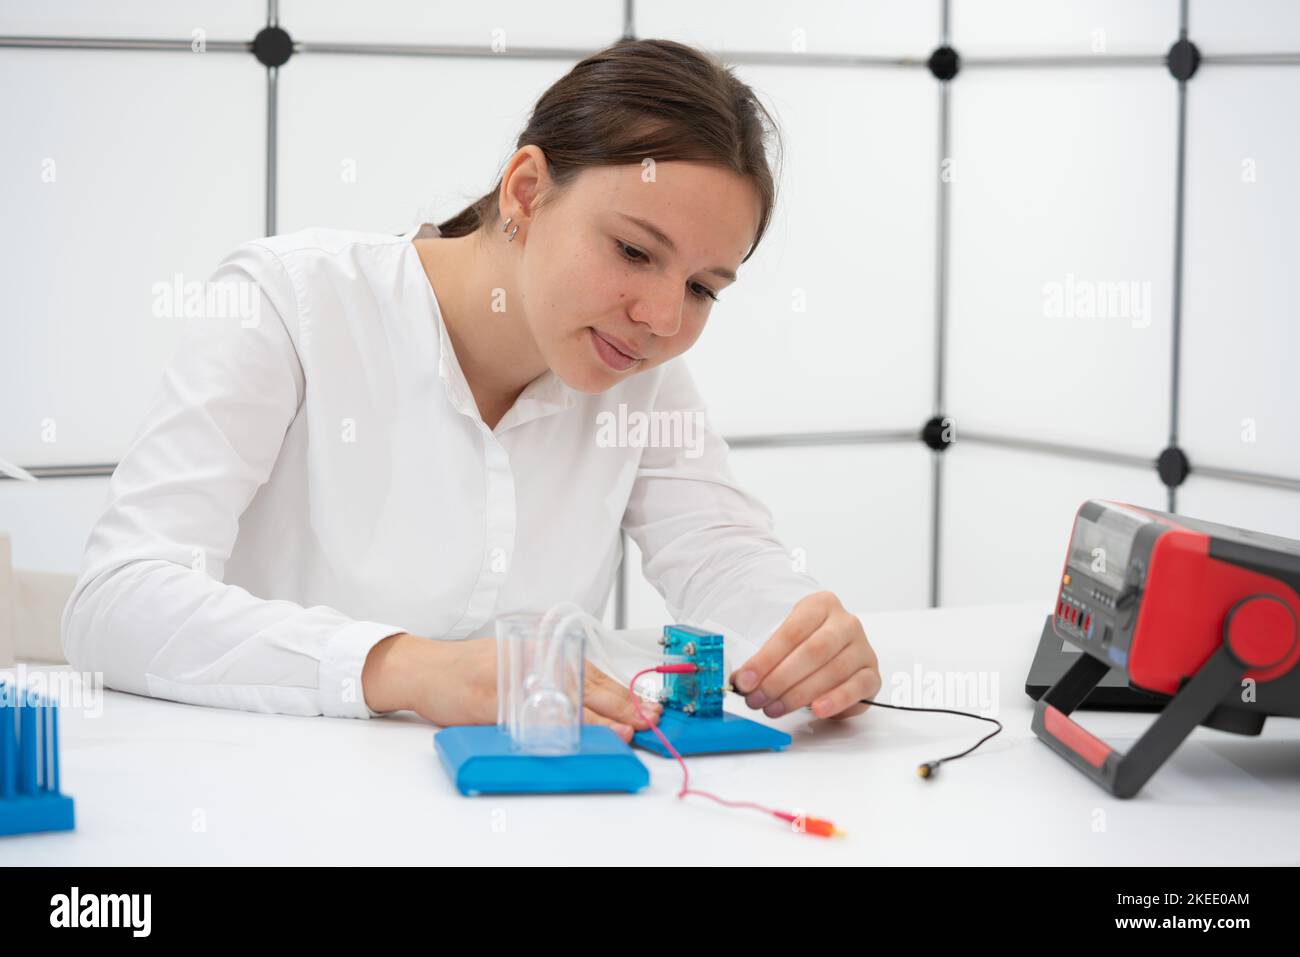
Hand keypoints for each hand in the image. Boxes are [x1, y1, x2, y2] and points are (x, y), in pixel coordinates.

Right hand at [363, 632, 660, 741]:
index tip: (647, 707)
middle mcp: (532, 662)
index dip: (622, 693)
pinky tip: (573, 738)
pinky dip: (552, 729)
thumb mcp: (519, 660)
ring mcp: (513, 682)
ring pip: (563, 702)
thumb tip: (595, 700)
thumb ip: (552, 675)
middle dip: (620, 707)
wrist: (426, 668)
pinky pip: (528, 718)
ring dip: (596, 721)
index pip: (591, 674)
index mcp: (543, 651)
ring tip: (623, 733)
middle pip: (585, 687)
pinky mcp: (493, 703)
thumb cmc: (473, 668)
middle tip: (646, 721)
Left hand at [730, 591, 880, 719]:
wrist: (836, 650)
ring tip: (775, 709)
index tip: (745, 680)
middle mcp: (846, 623)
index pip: (791, 632)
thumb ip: (766, 660)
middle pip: (813, 651)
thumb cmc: (805, 646)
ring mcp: (863, 648)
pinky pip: (857, 688)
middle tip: (757, 699)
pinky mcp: (872, 674)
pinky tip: (816, 710)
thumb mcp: (784, 643)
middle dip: (780, 679)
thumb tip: (741, 681)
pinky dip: (836, 700)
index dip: (766, 659)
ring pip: (832, 671)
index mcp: (821, 605)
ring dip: (800, 695)